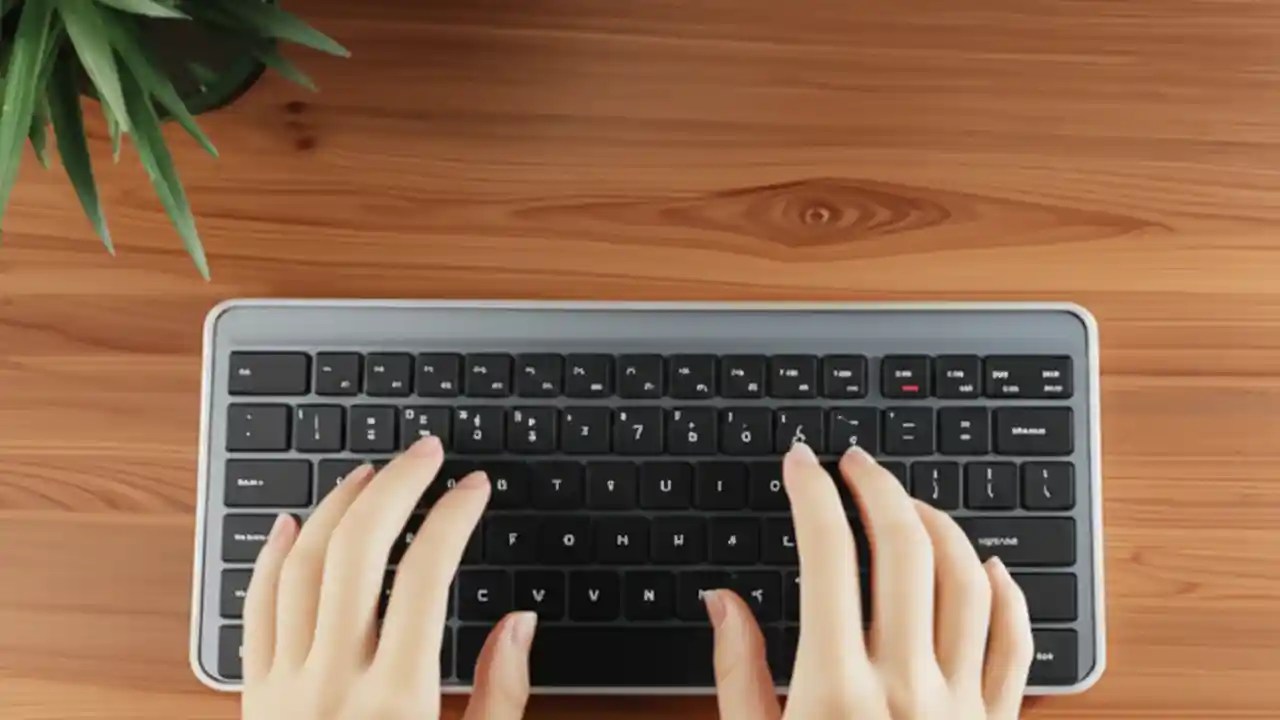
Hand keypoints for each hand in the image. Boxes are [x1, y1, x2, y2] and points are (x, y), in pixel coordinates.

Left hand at [240, 436, 534, 719]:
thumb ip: (501, 695)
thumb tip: (520, 623)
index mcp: (399, 699)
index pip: (427, 576)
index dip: (453, 517)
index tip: (473, 488)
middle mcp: (336, 682)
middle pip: (357, 553)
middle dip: (396, 488)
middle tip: (424, 454)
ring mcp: (286, 687)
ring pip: (301, 569)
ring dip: (336, 509)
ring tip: (369, 475)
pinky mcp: (255, 697)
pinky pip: (253, 611)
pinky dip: (270, 558)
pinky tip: (290, 524)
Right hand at [707, 444, 1033, 718]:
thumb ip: (736, 672)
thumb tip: (723, 601)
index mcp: (835, 690)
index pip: (827, 555)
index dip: (812, 493)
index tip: (798, 464)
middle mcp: (906, 687)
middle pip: (905, 547)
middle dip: (877, 486)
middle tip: (854, 462)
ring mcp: (960, 706)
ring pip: (968, 578)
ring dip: (939, 524)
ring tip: (908, 503)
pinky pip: (1015, 641)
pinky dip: (1006, 591)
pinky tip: (986, 565)